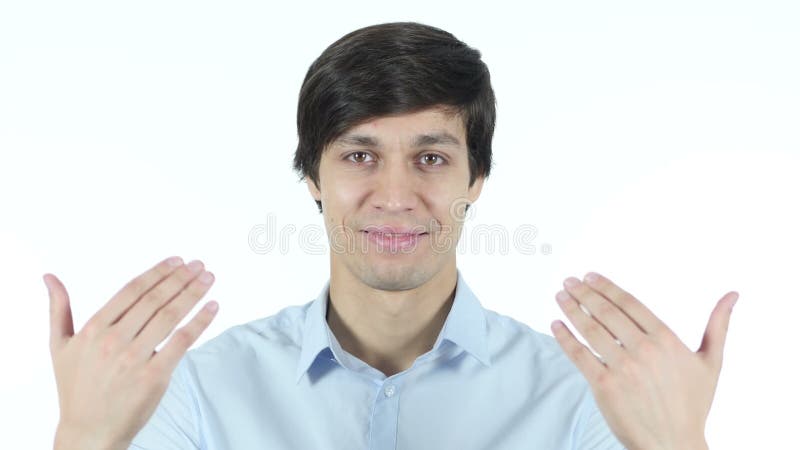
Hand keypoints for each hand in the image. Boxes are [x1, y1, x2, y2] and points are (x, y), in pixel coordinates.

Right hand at [46, 256, 218, 449]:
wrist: (89, 431)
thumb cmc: (76, 388)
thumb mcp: (59, 346)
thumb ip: (58, 309)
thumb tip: (50, 277)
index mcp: (94, 329)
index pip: (132, 290)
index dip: (157, 273)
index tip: (177, 261)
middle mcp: (114, 340)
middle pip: (154, 299)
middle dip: (180, 278)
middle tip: (198, 265)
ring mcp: (134, 358)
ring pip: (169, 316)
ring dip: (192, 293)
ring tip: (208, 278)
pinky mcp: (153, 375)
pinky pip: (181, 341)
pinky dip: (199, 321)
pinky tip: (212, 306)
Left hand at [551, 272, 737, 449]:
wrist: (673, 444)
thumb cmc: (692, 405)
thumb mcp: (711, 363)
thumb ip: (717, 326)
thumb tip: (732, 295)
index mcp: (667, 340)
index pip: (630, 304)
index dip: (607, 288)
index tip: (591, 277)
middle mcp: (644, 350)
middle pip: (607, 312)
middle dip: (585, 293)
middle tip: (570, 282)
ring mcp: (623, 368)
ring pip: (591, 330)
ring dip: (572, 309)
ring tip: (561, 296)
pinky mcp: (604, 386)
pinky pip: (580, 355)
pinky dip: (565, 338)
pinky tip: (556, 324)